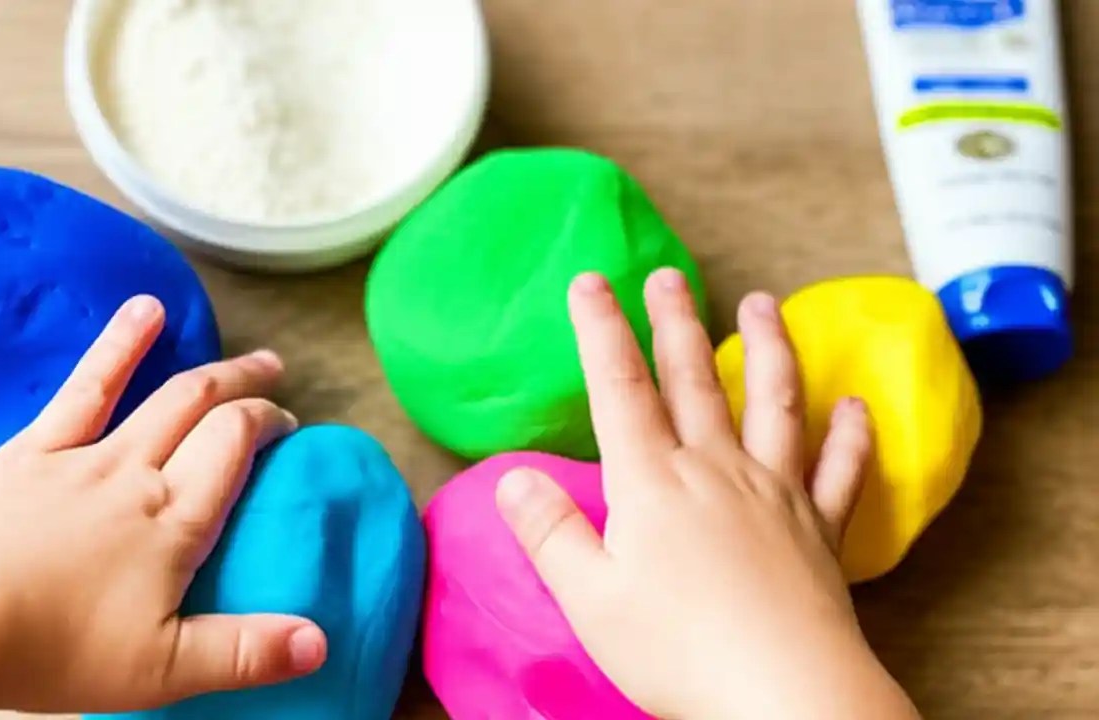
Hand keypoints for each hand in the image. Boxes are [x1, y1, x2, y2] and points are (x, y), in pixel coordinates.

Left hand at [0, 296, 326, 717]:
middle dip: (247, 386)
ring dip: (203, 364)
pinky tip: (140, 312)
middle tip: (275, 374)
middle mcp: (137, 474)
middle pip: (204, 408)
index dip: (268, 424)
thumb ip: (245, 653)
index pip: (236, 447)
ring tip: (231, 345)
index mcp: (174, 522)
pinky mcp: (32, 450)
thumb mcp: (163, 671)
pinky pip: (86, 387)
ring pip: (158, 392)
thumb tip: (321, 643)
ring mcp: (83, 455)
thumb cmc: (54, 650)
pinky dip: (119, 345)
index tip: (288, 424)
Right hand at [496, 270, 919, 719]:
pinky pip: (840, 470)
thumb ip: (550, 532)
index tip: (591, 281)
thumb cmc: (678, 651)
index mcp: (652, 483)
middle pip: (692, 379)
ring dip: (767, 348)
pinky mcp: (820, 530)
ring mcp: (775, 494)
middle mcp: (715, 470)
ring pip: (773, 403)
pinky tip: (855, 405)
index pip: (619, 388)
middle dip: (675, 321)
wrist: (784, 696)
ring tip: (763, 304)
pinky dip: (850, 435)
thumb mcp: (589, 598)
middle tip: (669, 275)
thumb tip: (512, 475)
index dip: (601, 329)